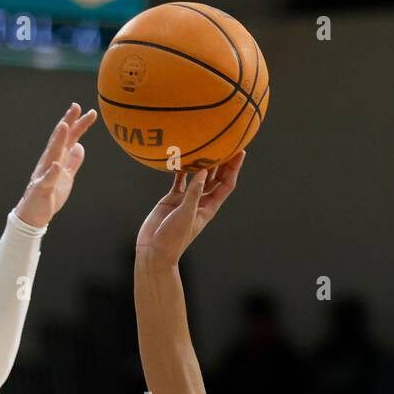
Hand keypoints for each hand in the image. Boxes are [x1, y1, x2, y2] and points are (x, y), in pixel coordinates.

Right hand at [14, 103, 96, 228]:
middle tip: (75, 106)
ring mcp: (44, 173)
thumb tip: (80, 146)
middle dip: (68, 123)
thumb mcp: (67, 176)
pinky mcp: (42, 188)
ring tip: (65, 126)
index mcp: (57, 159)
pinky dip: (52, 172)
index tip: (88, 111)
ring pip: (52, 154)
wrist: (34, 214)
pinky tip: (57, 165)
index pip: (69, 138)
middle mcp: (49, 162)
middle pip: (60, 139)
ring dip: (58, 140)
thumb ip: (73, 161)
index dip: (78, 124)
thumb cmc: (50, 195)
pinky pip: (47, 179)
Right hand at [135, 151, 245, 266]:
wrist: (154, 251)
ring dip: (202, 162)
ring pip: (198, 177)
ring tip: (205, 144)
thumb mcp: (186, 214)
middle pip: (216, 178)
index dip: (234, 167)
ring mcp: (186, 200)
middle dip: (222, 161)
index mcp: (209, 207)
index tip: (240, 150)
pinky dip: (180, 169)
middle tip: (225, 141)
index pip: (226, 184)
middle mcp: (200, 201)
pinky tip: (180, 156)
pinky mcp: (172, 199)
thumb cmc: (173, 238)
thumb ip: (194, 192)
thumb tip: (204, 171)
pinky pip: (179, 180)